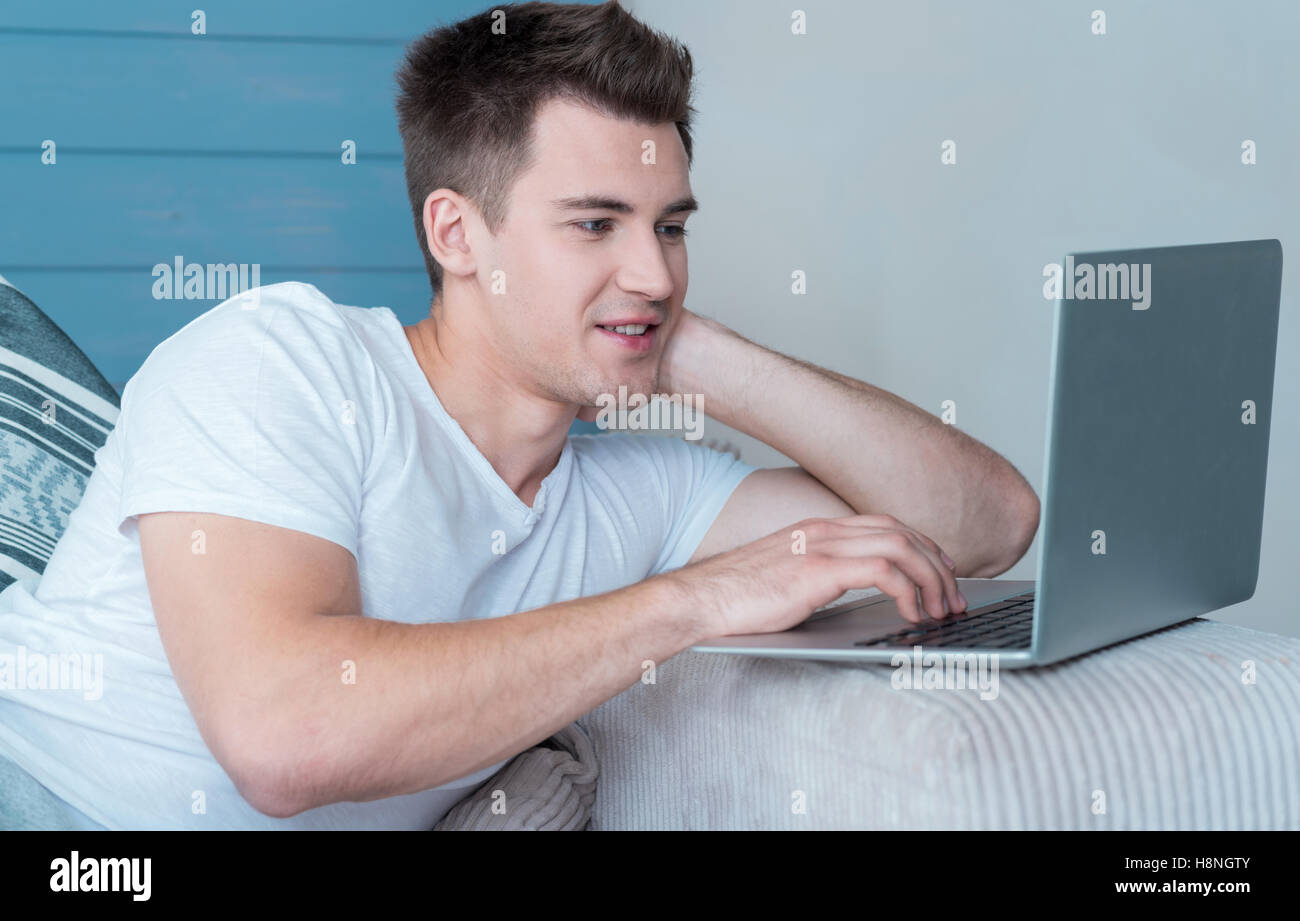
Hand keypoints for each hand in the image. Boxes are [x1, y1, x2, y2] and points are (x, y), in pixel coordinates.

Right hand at [661, 513, 965, 639]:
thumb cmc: (737, 597)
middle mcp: (825, 529)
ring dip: (932, 580)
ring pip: (902, 547)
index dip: (925, 548)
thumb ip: (821, 575)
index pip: (889, 525)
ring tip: (941, 611)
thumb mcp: (788, 577)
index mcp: (819, 528)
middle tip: (954, 599)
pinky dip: (908, 591)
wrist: (700, 599)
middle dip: (939, 566)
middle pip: (904, 532)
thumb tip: (855, 594)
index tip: (943, 575)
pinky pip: (884, 571)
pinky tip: (911, 613)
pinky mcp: (819, 570)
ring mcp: (822, 545)